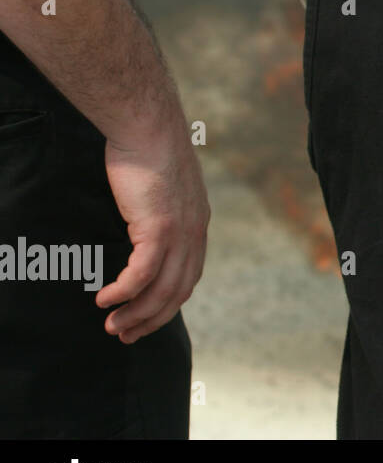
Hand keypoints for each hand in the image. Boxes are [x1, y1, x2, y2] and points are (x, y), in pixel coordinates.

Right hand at [94, 122, 210, 343]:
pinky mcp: (159, 228)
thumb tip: (143, 227)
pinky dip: (124, 292)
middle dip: (151, 319)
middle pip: (177, 291)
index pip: (188, 276)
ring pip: (160, 290)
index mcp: (197, 225)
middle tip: (126, 335)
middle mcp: (194, 232)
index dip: (167, 303)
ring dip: (135, 313)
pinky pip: (141, 274)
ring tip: (112, 326)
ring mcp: (179, 232)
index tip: (145, 318)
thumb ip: (158, 212)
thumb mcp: (161, 189)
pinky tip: (105, 299)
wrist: (149, 128)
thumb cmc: (147, 152)